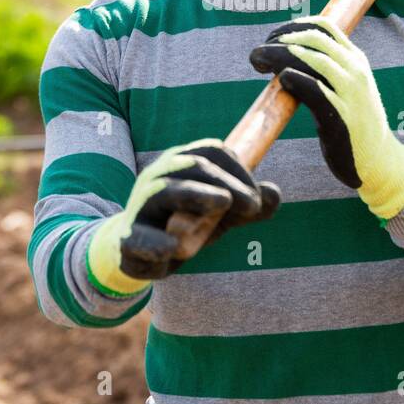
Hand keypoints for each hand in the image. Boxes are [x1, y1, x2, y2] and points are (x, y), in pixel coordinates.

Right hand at [86, 138, 280, 295]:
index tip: (256, 199)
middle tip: (252, 205)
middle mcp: (159, 176)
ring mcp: (142, 205)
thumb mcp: (222, 214)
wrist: (139, 252)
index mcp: (181, 163)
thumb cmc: (186, 224)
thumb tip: (274, 194)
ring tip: (222, 203)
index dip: (238, 170)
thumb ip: (249, 205)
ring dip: (196, 195)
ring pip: (164, 191)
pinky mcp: (129, 238)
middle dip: (226, 182)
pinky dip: (157, 242)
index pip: (211, 151)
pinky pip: (140, 237)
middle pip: (192, 165)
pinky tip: (174, 249)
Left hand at [249, 15, 403, 219]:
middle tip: (258, 54)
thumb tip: (285, 57)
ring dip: (279, 55)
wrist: (379, 161)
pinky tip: (281, 80)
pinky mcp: (341, 118)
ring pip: (312, 59)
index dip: (292, 26)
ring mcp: (350, 93)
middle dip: (280, 39)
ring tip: (257, 61)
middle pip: (313, 38)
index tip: (272, 38)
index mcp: (355, 60)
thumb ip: (324, 70)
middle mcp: (355, 71)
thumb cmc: (354, 123)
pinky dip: (295, 80)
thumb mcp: (345, 87)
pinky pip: (315, 91)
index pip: (323, 26)